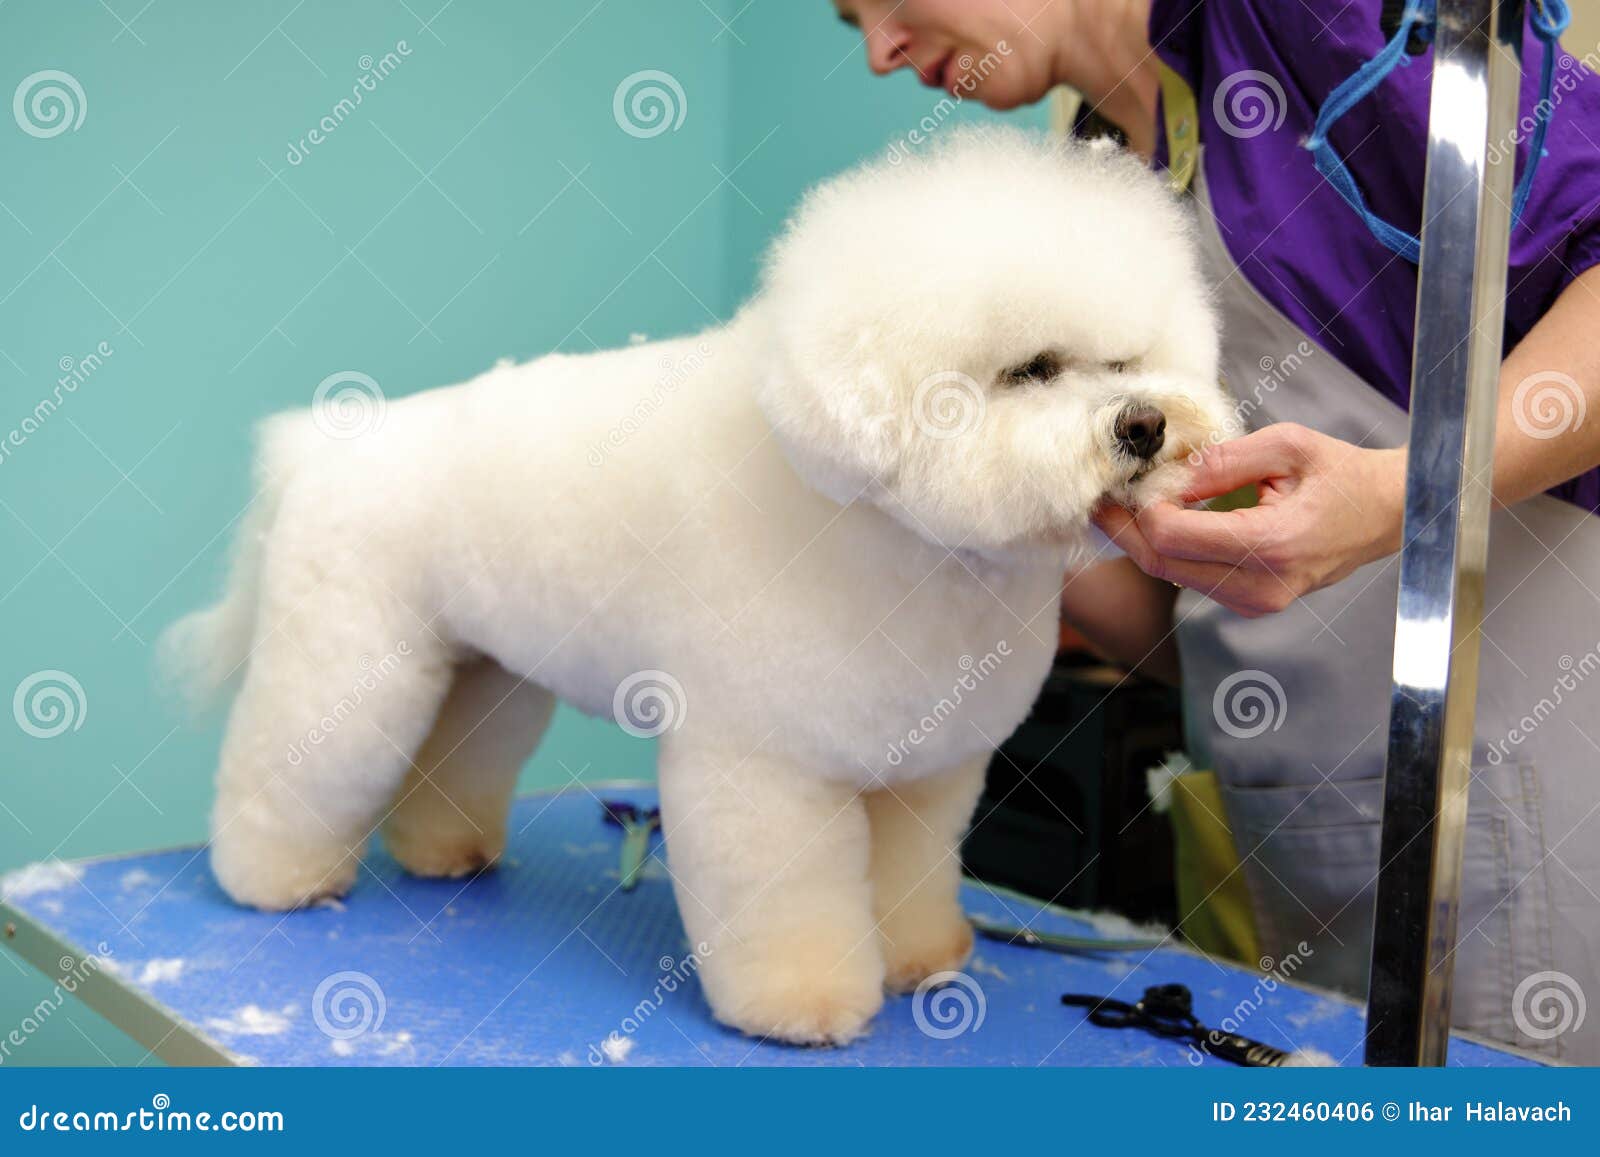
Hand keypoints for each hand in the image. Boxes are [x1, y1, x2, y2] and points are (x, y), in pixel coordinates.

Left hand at [1093, 423, 1406, 617]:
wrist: (1387, 514)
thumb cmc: (1341, 474)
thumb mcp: (1286, 445)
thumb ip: (1223, 461)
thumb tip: (1169, 476)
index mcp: (1271, 545)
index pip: (1174, 537)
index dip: (1141, 509)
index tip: (1130, 480)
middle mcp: (1261, 586)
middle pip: (1162, 563)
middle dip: (1127, 528)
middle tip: (1105, 495)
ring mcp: (1257, 602)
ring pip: (1171, 575)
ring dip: (1144, 541)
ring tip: (1130, 503)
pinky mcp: (1253, 605)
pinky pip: (1193, 579)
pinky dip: (1170, 551)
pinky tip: (1163, 522)